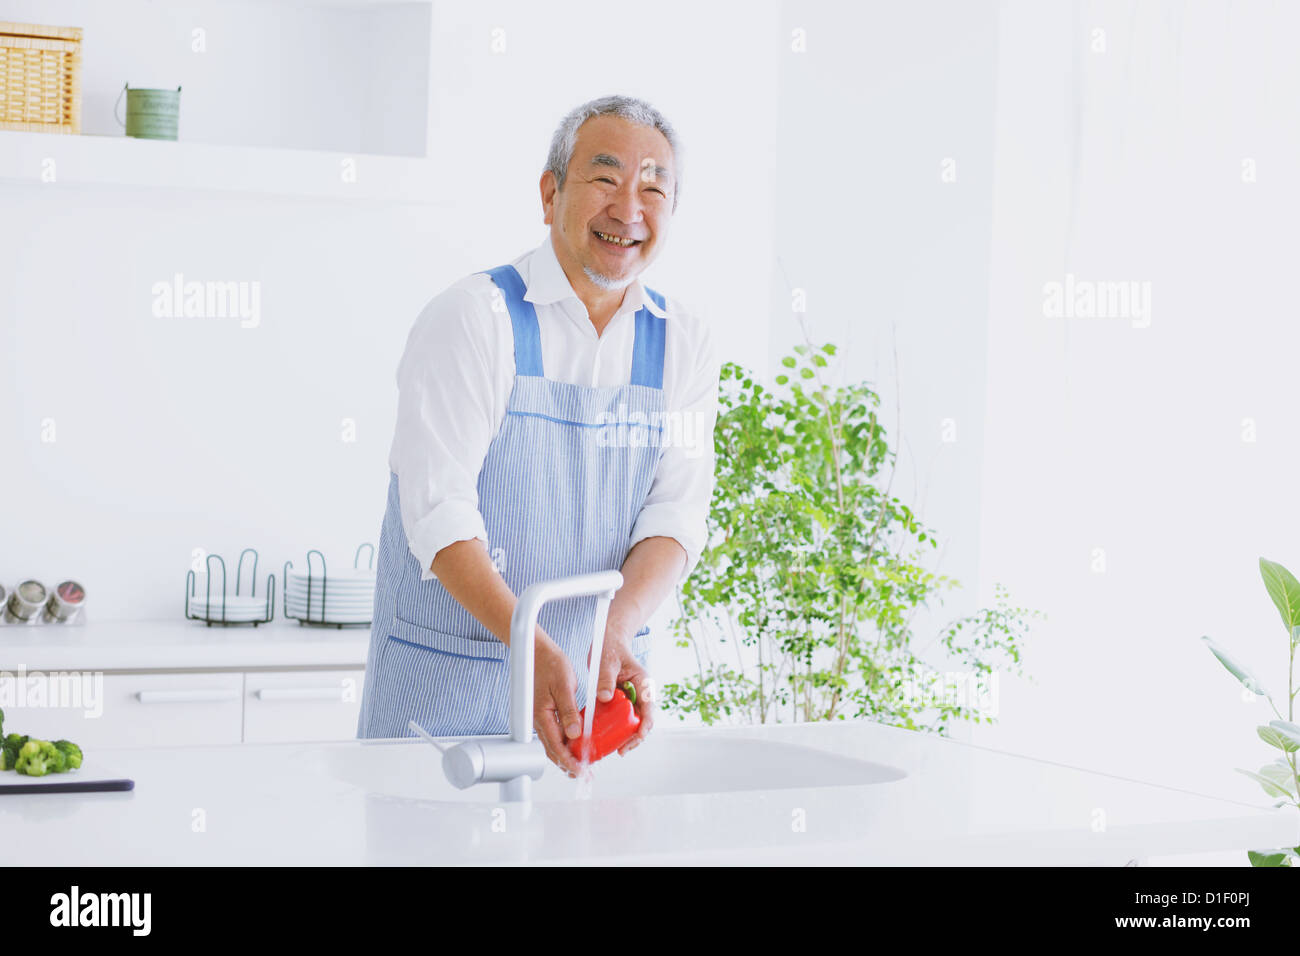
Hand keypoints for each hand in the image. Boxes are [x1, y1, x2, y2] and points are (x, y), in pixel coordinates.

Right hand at [532, 632, 583, 776]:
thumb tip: (575, 734)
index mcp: (542, 715)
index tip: (581, 770)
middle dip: (568, 764)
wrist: (538, 651)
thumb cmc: (550, 664)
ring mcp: (540, 717)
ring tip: (581, 765)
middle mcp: (539, 719)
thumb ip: (569, 712)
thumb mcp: (565, 686)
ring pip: (553, 744)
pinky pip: (554, 734)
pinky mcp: (545, 713)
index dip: (569, 760)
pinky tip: (575, 745)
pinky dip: (564, 744)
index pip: (556, 746)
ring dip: (566, 756)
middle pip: (553, 750)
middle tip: (583, 774)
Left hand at [592, 626, 654, 755]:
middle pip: (642, 721)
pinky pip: (621, 716)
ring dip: (625, 735)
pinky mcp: (622, 699)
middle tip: (621, 750)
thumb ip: (605, 679)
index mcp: (643, 684)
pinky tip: (604, 735)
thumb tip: (604, 697)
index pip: (649, 711)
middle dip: (634, 738)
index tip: (635, 738)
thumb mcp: (607, 662)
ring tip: (612, 748)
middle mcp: (640, 693)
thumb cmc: (610, 648)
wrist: (608, 640)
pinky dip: (615, 727)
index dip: (644, 727)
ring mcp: (632, 697)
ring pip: (632, 721)